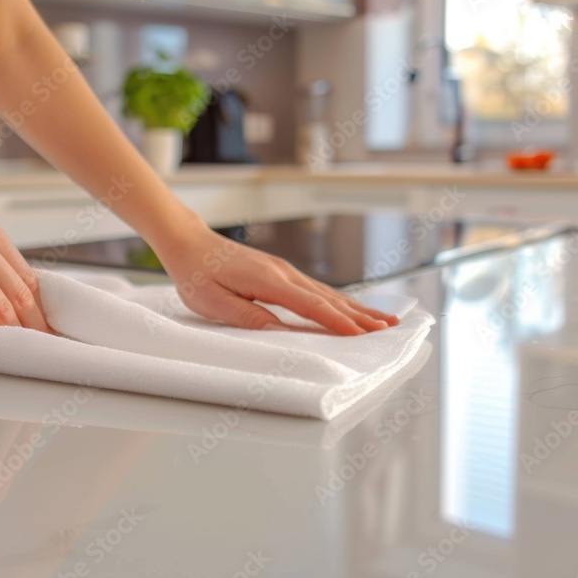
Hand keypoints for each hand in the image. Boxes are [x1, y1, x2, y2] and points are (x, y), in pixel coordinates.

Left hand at [158, 227, 399, 335]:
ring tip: (384, 319)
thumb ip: (248, 317)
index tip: (360, 334)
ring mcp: (285, 271)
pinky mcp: (282, 273)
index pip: (309, 304)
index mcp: (268, 280)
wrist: (190, 243)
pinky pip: (317, 289)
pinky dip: (340, 301)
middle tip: (388, 328)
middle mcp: (283, 273)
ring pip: (328, 292)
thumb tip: (280, 333)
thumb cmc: (197, 274)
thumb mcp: (213, 302)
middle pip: (328, 297)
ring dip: (357, 307)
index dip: (336, 321)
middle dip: (360, 315)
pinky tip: (353, 308)